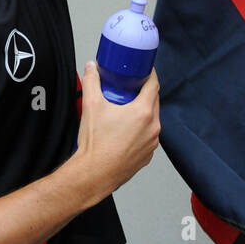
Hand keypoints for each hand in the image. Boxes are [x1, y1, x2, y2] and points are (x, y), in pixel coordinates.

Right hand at [75, 62, 159, 198]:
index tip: (144, 70)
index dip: (150, 74)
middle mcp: (152, 128)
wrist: (93, 174)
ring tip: (125, 109)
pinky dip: (140, 130)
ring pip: (152, 120)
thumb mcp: (90, 105)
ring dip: (142, 112)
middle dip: (144, 92)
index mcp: (143, 113)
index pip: (154, 85)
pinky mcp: (146, 155)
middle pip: (154, 101)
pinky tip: (125, 130)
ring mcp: (151, 144)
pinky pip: (148, 136)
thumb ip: (91, 81)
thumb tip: (92, 69)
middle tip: (129, 87)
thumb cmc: (96, 145)